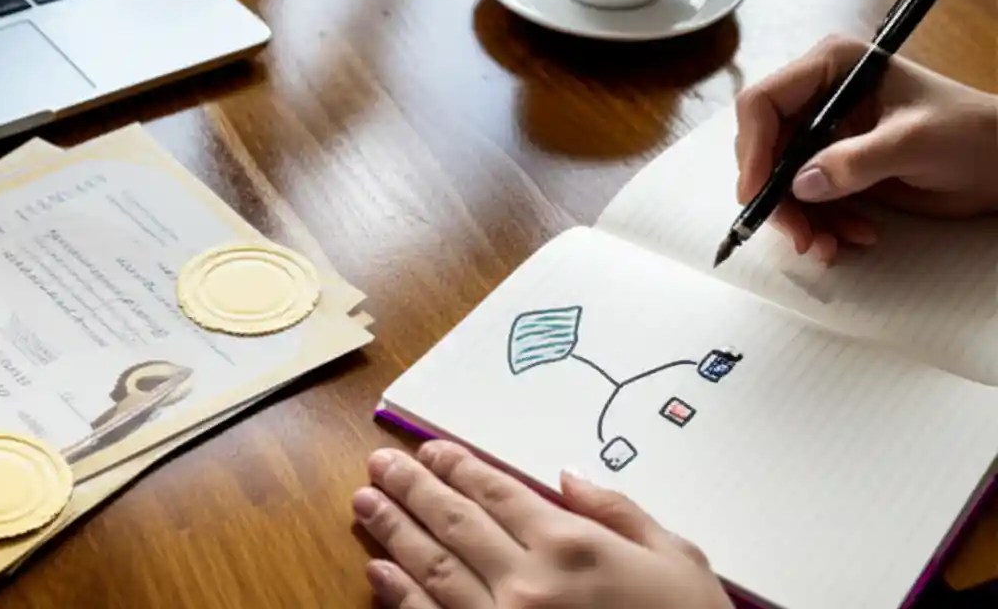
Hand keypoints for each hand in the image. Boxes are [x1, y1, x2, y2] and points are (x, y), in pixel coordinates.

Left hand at [352, 441, 731, 608]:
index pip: (496, 492)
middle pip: (454, 521)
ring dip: (394, 530)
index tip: (430, 449)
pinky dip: (399, 595)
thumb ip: (618, 511)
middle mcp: (527, 580)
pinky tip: (377, 571)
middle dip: (412, 487)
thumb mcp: (677, 558)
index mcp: (570, 544)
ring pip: (432, 566)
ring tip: (366, 501)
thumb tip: (568, 477)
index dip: (458, 467)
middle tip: (380, 463)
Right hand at [734, 34, 997, 263]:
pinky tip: (853, 237)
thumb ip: (857, 161)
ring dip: (800, 220)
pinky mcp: (832, 165)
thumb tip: (801, 184)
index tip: (756, 193)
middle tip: (800, 235)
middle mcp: (816, 97)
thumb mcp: (914, 142)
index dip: (752, 149)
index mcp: (831, 68)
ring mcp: (822, 133)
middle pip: (763, 149)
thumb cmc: (969, 134)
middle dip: (776, 196)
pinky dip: (820, 225)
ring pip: (779, 182)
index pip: (763, 103)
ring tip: (830, 247)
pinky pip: (804, 200)